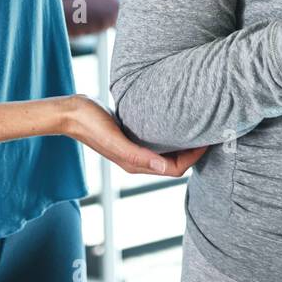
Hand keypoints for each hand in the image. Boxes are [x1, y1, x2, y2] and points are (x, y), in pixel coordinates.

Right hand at [64, 95, 207, 175]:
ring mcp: (134, 148)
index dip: (194, 158)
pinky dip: (171, 134)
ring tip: (199, 127)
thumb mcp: (114, 138)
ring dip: (184, 143)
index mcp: (136, 164)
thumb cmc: (90, 123)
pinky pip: (158, 140)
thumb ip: (136, 154)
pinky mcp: (131, 135)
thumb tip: (163, 166)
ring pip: (167, 151)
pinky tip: (178, 120)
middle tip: (210, 132)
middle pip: (174, 163)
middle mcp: (138, 159)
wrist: (71, 111)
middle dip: (194, 152)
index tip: (207, 140)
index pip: (175, 169)